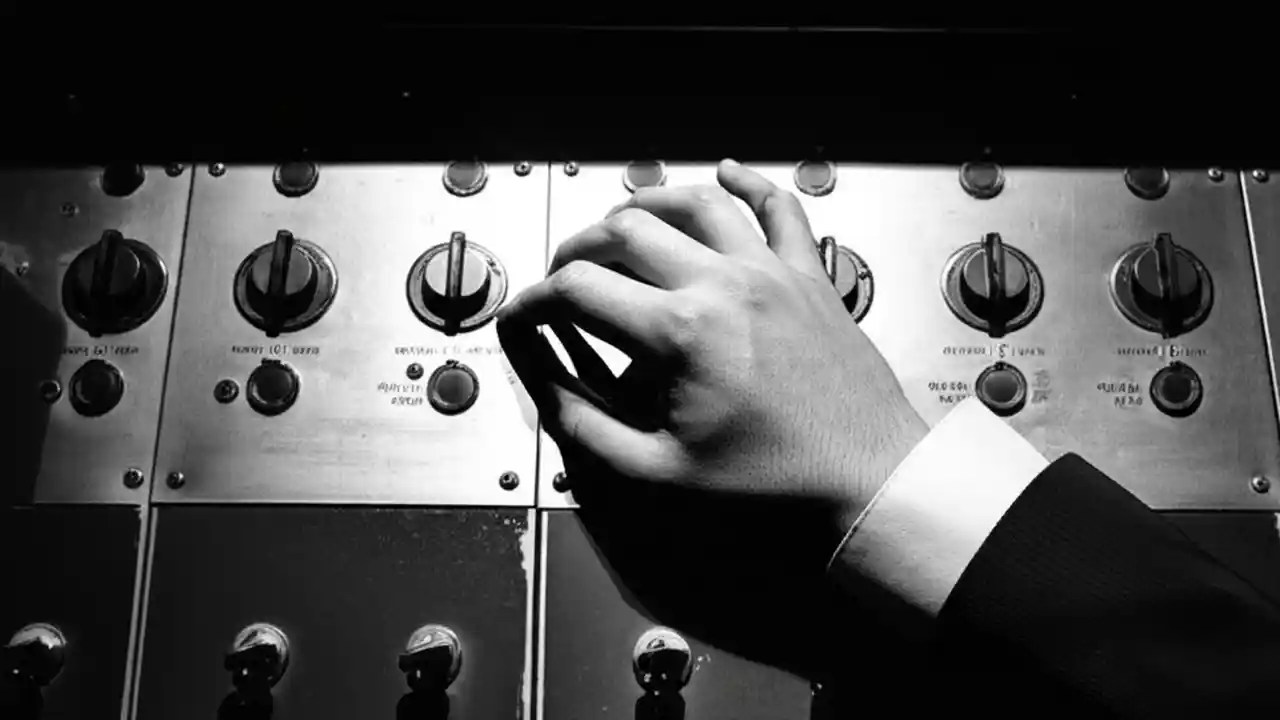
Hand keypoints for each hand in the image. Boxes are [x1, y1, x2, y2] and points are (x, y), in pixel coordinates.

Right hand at [499, 160, 927, 553]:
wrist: (865, 478)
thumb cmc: (774, 482)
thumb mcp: (660, 471)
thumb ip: (587, 427)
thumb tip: (545, 388)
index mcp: (679, 332)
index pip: (579, 289)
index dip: (534, 301)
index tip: (524, 317)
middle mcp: (722, 285)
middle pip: (625, 231)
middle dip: (577, 248)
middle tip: (562, 275)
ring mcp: (769, 272)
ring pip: (695, 203)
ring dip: (646, 203)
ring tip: (619, 218)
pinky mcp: (807, 276)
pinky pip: (780, 209)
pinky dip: (750, 183)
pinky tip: (728, 172)